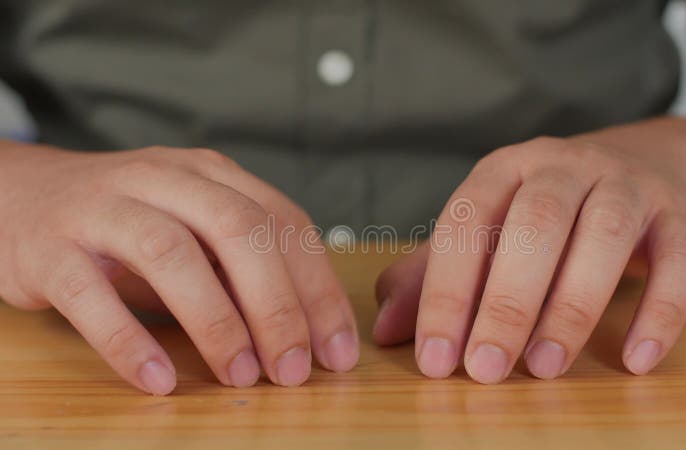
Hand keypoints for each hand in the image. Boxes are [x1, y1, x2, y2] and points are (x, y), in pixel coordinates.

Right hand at [0, 143, 358, 393]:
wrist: (20, 196)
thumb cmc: (128, 226)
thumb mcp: (194, 231)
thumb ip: (241, 270)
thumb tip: (306, 333)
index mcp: (211, 175)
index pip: (284, 223)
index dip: (318, 289)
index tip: (337, 350)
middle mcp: (163, 178)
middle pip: (238, 231)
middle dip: (277, 306)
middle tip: (294, 370)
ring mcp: (102, 208)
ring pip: (170, 253)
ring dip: (215, 321)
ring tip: (241, 376)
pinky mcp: (49, 247)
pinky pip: (90, 295)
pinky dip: (129, 342)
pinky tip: (159, 381)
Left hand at [373, 136, 685, 382]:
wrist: (641, 167)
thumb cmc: (544, 216)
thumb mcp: (486, 234)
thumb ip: (432, 275)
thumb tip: (385, 330)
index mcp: (504, 169)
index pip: (466, 223)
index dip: (446, 291)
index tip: (436, 358)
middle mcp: (563, 165)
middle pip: (535, 224)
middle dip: (507, 302)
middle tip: (486, 370)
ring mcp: (627, 182)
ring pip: (603, 235)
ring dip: (573, 306)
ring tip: (545, 368)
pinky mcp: (680, 212)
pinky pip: (679, 258)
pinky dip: (661, 310)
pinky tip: (636, 360)